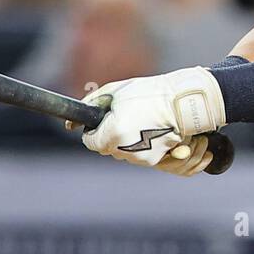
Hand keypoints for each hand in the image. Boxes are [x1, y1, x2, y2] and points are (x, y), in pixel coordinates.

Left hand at [66, 67, 226, 175]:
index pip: (90, 141)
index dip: (94, 130)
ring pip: (123, 153)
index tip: (102, 121)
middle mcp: (125, 150)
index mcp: (112, 134)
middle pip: (107, 148)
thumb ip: (90, 105)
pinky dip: (142, 146)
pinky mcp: (154, 161)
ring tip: (141, 122)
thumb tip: (70, 124)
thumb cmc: (150, 93)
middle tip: (125, 118)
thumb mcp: (115, 92)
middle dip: (111, 135)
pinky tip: (151, 131)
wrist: (183, 103)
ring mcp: (141, 158)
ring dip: (126, 141)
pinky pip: (139, 156)